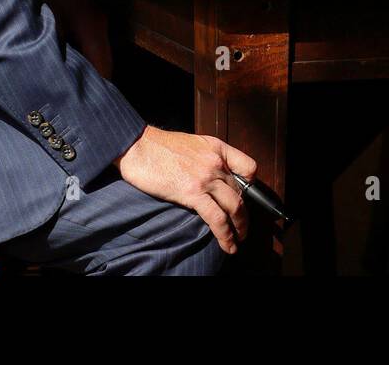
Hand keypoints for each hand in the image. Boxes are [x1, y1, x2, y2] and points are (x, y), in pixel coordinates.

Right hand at [115, 126, 256, 254]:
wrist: (137, 146)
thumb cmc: (158, 147)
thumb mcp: (191, 144)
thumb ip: (205, 158)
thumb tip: (211, 177)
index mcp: (216, 148)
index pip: (248, 167)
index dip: (250, 185)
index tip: (246, 197)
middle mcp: (215, 162)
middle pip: (240, 192)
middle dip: (244, 213)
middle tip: (242, 227)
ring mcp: (205, 177)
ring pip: (234, 206)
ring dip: (240, 227)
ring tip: (239, 240)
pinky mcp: (192, 193)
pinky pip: (217, 218)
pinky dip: (226, 234)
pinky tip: (228, 244)